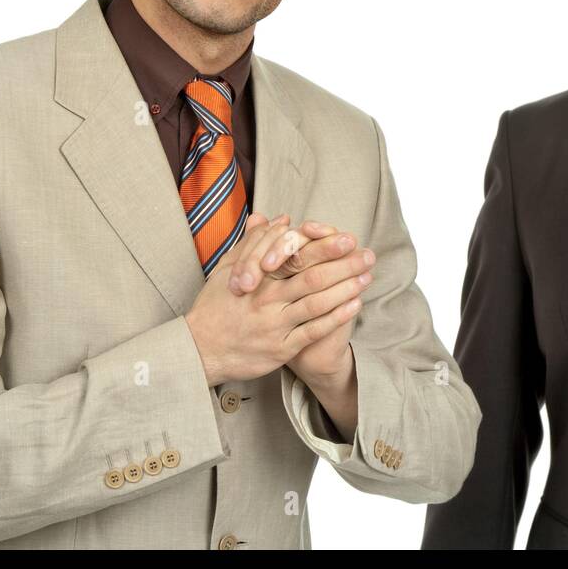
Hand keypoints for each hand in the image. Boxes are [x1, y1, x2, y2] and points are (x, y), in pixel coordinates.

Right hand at [183, 213, 371, 385]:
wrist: (200, 350)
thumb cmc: (214, 307)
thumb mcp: (226, 269)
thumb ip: (253, 243)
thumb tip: (277, 218)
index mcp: (257, 278)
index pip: (296, 257)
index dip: (324, 246)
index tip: (346, 237)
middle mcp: (267, 300)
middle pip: (314, 278)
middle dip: (344, 265)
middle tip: (368, 255)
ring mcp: (276, 325)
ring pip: (318, 303)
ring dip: (346, 289)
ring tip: (366, 277)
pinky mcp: (281, 349)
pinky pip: (314, 330)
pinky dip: (336, 317)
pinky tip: (354, 305)